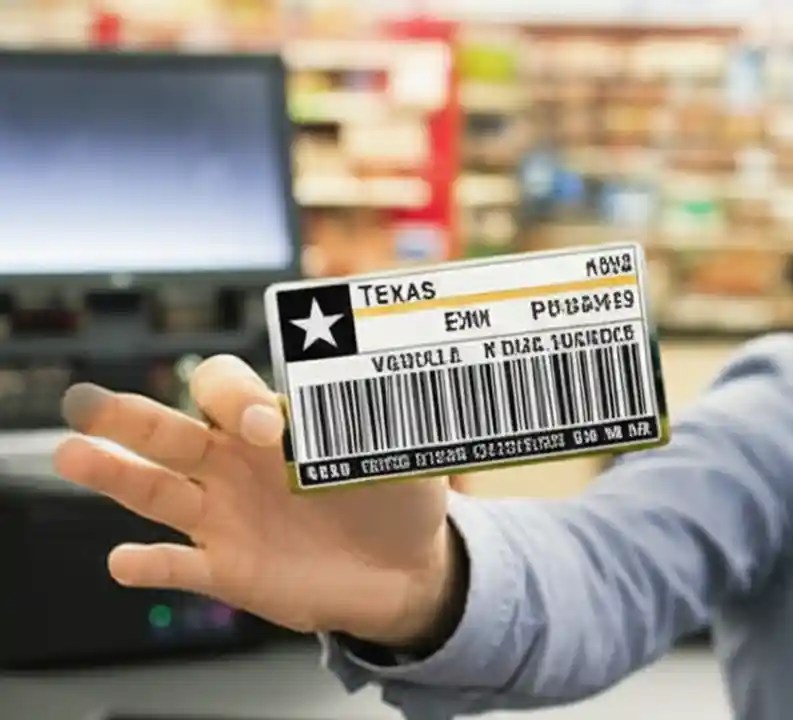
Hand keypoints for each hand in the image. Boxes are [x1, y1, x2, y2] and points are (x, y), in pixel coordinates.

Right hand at [53, 355, 457, 647]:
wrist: (405, 570)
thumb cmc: (396, 497)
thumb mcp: (399, 452)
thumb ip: (380, 420)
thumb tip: (381, 385)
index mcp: (270, 425)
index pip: (225, 388)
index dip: (239, 399)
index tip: (269, 426)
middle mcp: (233, 466)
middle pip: (170, 434)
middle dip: (131, 418)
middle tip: (92, 404)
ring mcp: (225, 518)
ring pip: (158, 492)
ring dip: (115, 475)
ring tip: (72, 455)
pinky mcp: (227, 569)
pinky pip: (179, 566)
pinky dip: (151, 564)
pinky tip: (123, 561)